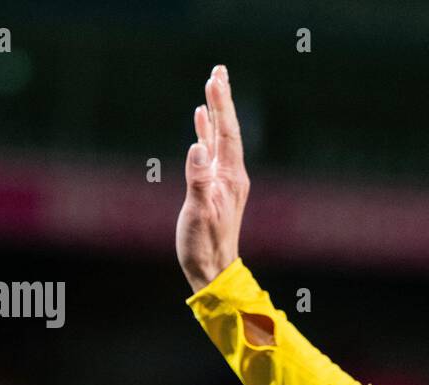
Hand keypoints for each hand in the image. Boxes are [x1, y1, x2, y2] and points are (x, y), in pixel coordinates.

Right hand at [176, 64, 247, 292]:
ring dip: (216, 111)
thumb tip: (197, 146)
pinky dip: (206, 133)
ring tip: (212, 86)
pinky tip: (200, 121)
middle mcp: (231, 174)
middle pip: (228, 129)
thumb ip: (198, 179)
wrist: (213, 271)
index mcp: (231, 177)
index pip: (227, 132)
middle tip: (219, 70)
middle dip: (223, 99)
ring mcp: (224, 180)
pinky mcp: (214, 188)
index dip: (221, 104)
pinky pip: (211, 152)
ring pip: (220, 137)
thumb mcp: (199, 212)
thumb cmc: (204, 245)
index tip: (215, 77)